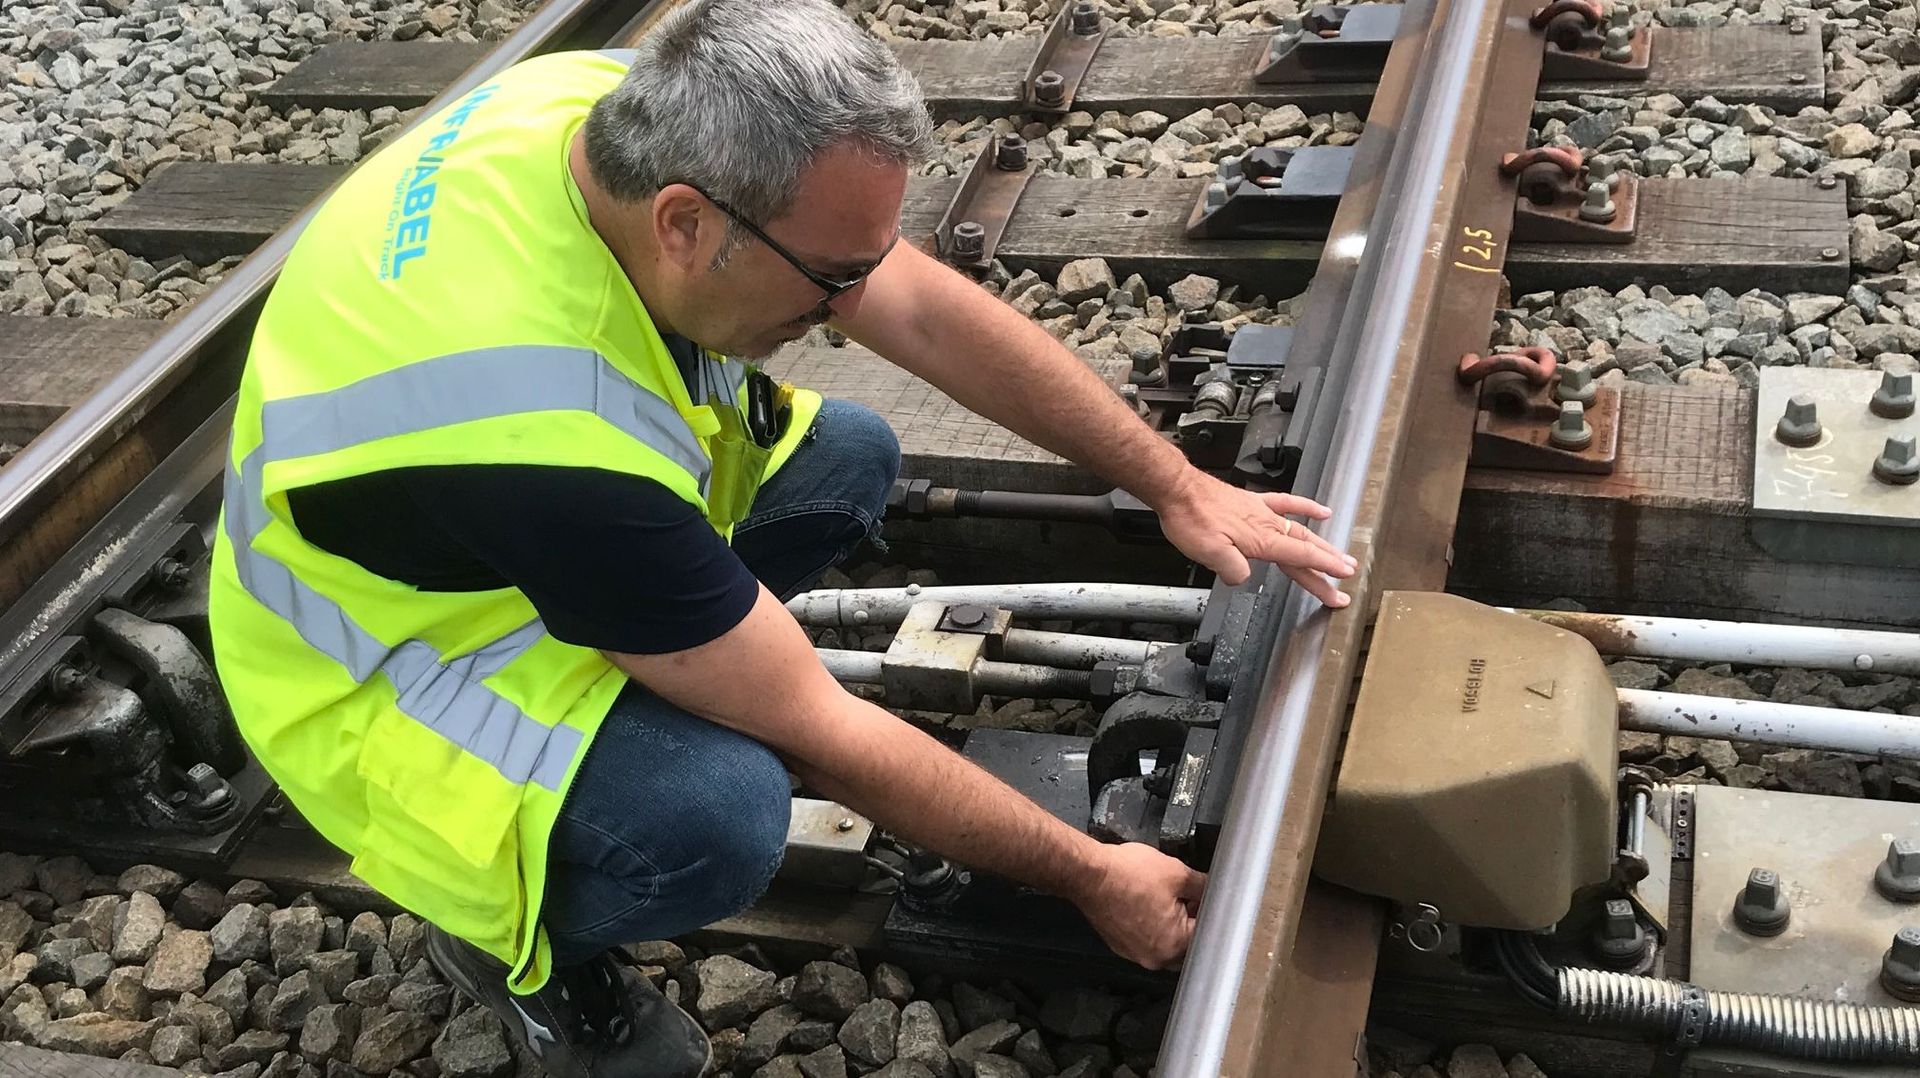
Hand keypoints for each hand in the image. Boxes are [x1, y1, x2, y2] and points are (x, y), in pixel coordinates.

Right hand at [1071, 842, 1207, 969]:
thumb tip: (1215, 890)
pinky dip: (1149, 928)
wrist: (1089, 874)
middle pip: (1187, 947)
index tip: (1204, 899)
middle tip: (1186, 898)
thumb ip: (1203, 885)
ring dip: (1169, 927)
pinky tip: (1145, 905)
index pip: (1207, 934)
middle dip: (1191, 924)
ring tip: (1162, 899)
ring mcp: (1135, 954)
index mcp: (1175, 944)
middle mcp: (1155, 957)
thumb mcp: (1177, 872)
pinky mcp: (1120, 946)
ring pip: (1165, 946)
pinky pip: (1144, 942)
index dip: (1209, 913)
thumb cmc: (1128, 874)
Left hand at [1154, 471, 1356, 602]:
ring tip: (1341, 556)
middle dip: (1329, 565)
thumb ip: (1233, 571)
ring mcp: (1262, 513)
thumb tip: (1244, 579)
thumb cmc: (1191, 519)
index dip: (1324, 570)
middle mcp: (1268, 526)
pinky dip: (1306, 508)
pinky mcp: (1253, 503)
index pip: (1302, 558)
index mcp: (1262, 540)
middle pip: (1305, 549)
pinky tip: (1321, 511)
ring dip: (1322, 545)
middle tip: (1348, 578)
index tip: (1344, 581)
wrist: (1178, 490)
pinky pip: (1287, 503)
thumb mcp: (1209, 554)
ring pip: (1300, 531)